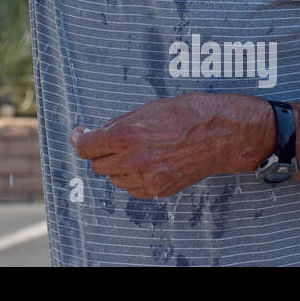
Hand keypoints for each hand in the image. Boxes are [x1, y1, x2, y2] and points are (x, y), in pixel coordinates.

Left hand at [72, 93, 273, 198]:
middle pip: (97, 165)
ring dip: (117, 167)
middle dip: (100, 153)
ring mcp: (145, 178)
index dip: (81, 140)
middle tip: (111, 142)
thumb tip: (100, 132)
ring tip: (134, 152)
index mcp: (124, 136)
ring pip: (114, 179)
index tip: (82, 134)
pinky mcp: (159, 190)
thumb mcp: (146, 109)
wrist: (219, 134)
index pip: (85, 147)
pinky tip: (145, 164)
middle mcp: (131, 160)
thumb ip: (119, 124)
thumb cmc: (186, 114)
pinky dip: (133, 179)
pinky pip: (133, 190)